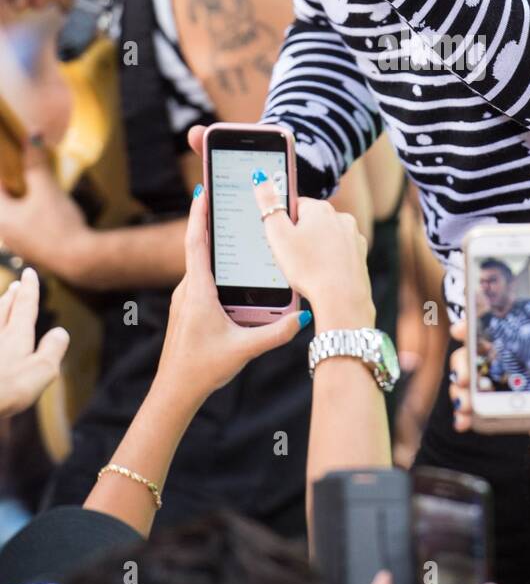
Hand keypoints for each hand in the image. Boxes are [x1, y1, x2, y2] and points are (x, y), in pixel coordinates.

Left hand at [0, 138, 89, 281]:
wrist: (79, 259)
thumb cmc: (59, 224)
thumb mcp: (47, 189)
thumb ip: (36, 163)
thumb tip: (31, 135)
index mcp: (0, 216)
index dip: (4, 171)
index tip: (10, 157)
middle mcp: (3, 231)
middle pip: (2, 202)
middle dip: (12, 186)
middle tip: (22, 169)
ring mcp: (16, 243)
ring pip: (11, 215)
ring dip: (20, 200)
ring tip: (36, 187)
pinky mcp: (30, 249)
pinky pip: (23, 226)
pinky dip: (28, 214)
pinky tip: (46, 210)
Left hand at [0, 266, 68, 417]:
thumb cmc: (5, 390)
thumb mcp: (40, 372)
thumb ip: (52, 350)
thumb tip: (61, 331)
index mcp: (16, 335)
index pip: (24, 306)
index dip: (29, 289)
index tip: (29, 273)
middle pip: (4, 309)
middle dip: (11, 296)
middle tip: (15, 284)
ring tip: (2, 299)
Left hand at [153, 186, 308, 414]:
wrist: (174, 392)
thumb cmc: (202, 369)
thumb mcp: (244, 350)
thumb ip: (275, 334)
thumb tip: (301, 318)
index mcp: (198, 292)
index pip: (196, 243)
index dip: (198, 215)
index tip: (202, 191)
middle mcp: (187, 290)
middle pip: (199, 249)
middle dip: (212, 223)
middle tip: (227, 201)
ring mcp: (185, 299)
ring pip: (202, 266)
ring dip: (216, 249)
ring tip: (236, 233)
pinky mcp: (187, 309)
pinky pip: (202, 281)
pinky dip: (216, 270)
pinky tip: (234, 276)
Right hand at [251, 170, 374, 329]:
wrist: (342, 298)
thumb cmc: (308, 268)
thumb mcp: (278, 234)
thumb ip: (268, 204)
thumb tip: (260, 177)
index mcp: (320, 208)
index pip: (293, 207)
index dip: (283, 226)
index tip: (282, 242)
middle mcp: (341, 218)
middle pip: (310, 223)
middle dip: (299, 238)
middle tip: (292, 259)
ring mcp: (353, 237)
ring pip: (324, 240)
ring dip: (315, 251)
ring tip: (308, 270)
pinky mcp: (359, 255)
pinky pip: (337, 255)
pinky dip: (329, 263)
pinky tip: (322, 276)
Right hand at [449, 300, 529, 470]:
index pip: (504, 323)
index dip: (479, 321)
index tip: (462, 328)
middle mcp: (522, 361)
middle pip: (480, 349)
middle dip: (462, 359)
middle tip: (463, 375)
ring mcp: (513, 385)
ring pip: (474, 377)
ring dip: (460, 387)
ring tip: (464, 402)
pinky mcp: (508, 408)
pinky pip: (479, 405)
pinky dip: (466, 411)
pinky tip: (464, 419)